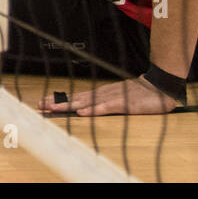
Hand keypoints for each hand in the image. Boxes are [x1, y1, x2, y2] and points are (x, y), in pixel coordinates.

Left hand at [38, 77, 178, 116]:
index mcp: (99, 94)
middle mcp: (101, 94)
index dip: (57, 100)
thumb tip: (83, 107)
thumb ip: (101, 103)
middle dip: (55, 102)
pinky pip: (105, 107)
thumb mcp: (116, 99)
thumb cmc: (138, 94)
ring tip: (51, 108)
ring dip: (67, 105)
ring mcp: (111, 98)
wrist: (159, 86)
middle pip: (74, 98)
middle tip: (38, 105)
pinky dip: (93, 110)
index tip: (41, 103)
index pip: (74, 97)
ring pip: (85, 102)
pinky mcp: (123, 104)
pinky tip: (82, 112)